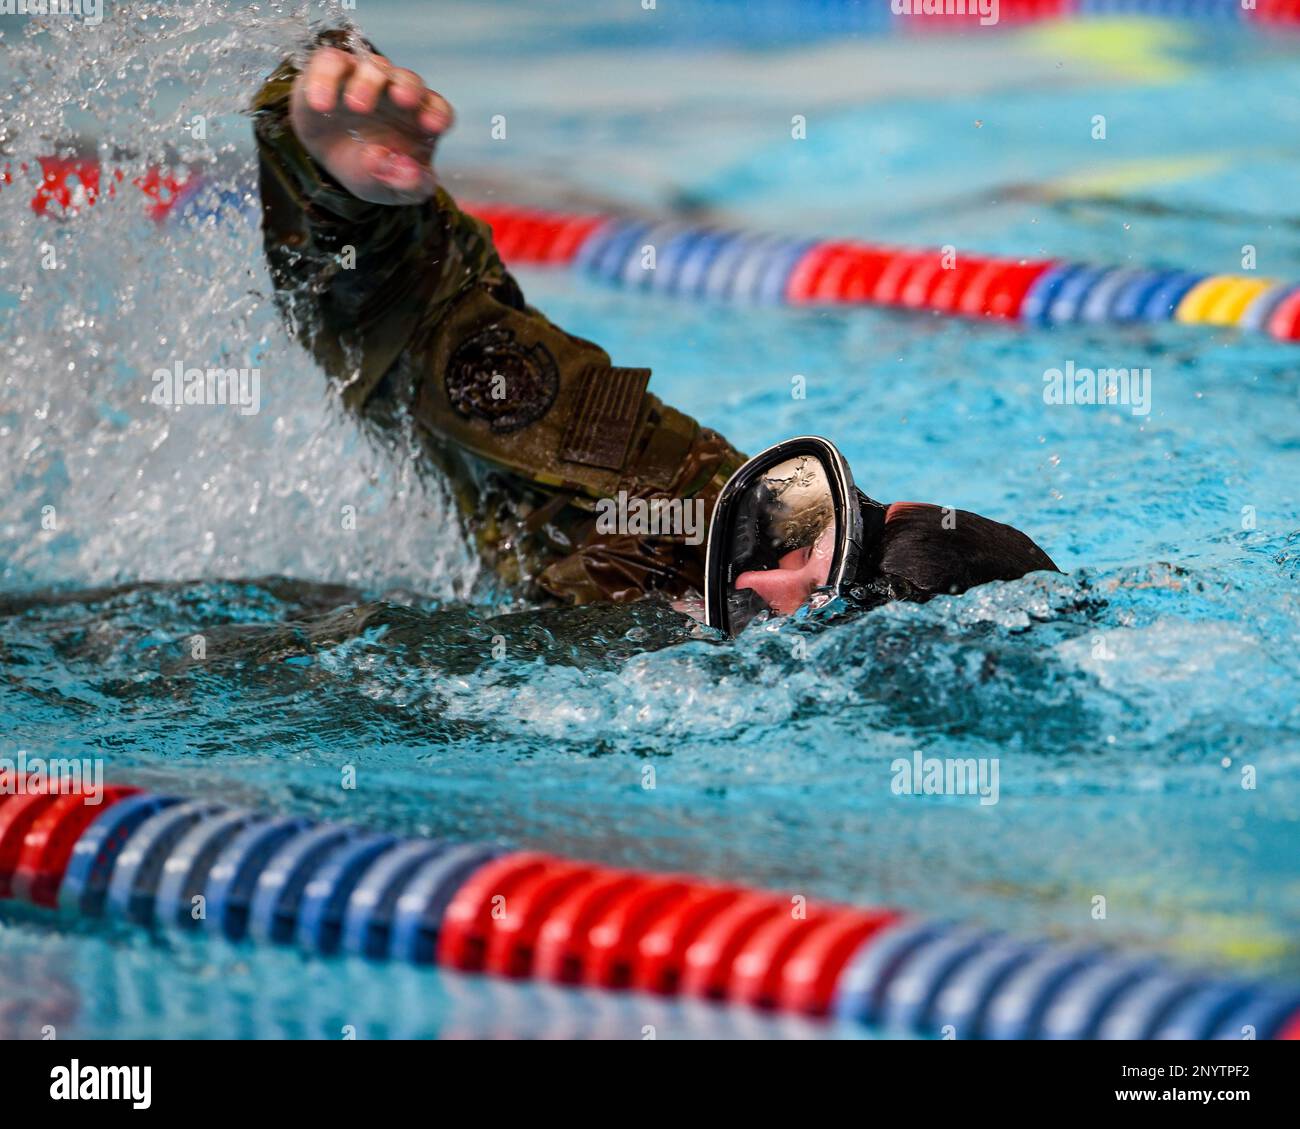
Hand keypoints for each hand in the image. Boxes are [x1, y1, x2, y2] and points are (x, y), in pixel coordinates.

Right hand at [289, 44, 452, 205]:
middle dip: (408, 88)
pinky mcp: (332, 72)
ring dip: (367, 83)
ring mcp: (366, 79)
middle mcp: (397, 94)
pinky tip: (321, 104)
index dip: (438, 114)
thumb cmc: (371, 173)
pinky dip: (325, 78)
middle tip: (402, 99)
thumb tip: (406, 171)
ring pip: (373, 67)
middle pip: (409, 81)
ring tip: (356, 105)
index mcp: (421, 121)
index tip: (432, 126)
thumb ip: (407, 185)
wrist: (328, 164)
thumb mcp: (392, 190)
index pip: (439, 110)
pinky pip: (331, 63)